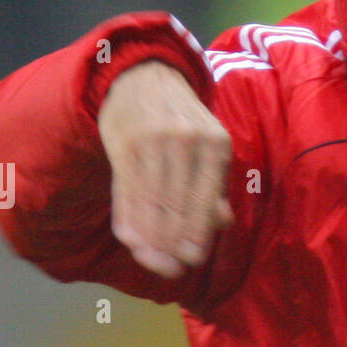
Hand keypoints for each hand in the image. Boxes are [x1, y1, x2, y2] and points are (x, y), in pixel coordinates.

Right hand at [98, 60, 234, 276]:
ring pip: (150, 200)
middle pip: (176, 203)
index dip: (197, 232)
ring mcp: (151, 140)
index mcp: (215, 144)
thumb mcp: (210, 145)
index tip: (191, 260)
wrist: (145, 76)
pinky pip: (126, 190)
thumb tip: (223, 223)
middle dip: (172, 242)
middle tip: (170, 269)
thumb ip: (215, 185)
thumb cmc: (184, 122)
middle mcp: (185, 140)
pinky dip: (129, 218)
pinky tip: (131, 240)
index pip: (204, 198)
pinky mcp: (123, 142)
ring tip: (151, 261)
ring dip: (149, 237)